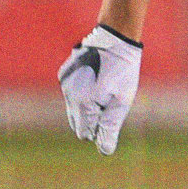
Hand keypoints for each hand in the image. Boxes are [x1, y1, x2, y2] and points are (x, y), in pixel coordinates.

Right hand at [58, 24, 142, 154]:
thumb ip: (110, 128)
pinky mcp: (64, 73)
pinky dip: (83, 91)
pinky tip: (97, 77)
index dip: (99, 128)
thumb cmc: (123, 71)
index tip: (111, 112)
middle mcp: (68, 93)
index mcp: (82, 102)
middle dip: (93, 117)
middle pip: (77, 121)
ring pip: (75, 107)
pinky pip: (72, 92)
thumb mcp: (121, 102)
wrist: (115, 37)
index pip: (84, 133)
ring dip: (88, 104)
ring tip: (105, 85)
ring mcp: (64, 81)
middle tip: (110, 99)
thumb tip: (104, 151)